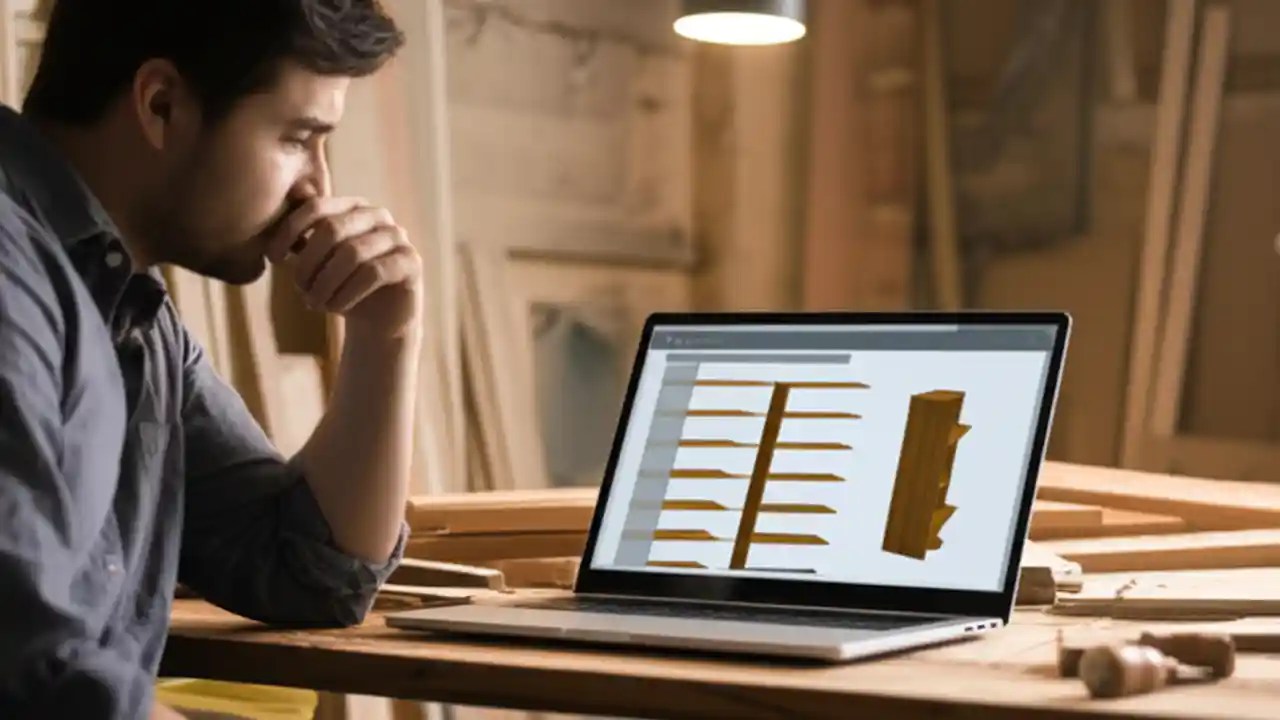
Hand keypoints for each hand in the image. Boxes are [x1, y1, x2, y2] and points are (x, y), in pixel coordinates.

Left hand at [267, 196, 422, 338]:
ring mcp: (398, 237)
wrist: (378, 321)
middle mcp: (377, 215)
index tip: (271, 259)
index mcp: (351, 206)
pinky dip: (347, 293)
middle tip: (299, 290)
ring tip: (314, 304)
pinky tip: (336, 308)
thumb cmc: (341, 286)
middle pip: (332, 228)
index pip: (315, 207)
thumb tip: (274, 217)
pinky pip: (373, 273)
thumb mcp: (314, 261)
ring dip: (326, 283)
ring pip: (352, 252)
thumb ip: (300, 238)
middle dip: (309, 263)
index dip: (289, 231)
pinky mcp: (411, 262)